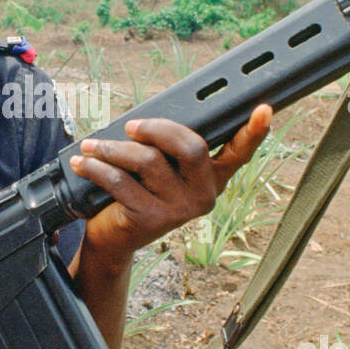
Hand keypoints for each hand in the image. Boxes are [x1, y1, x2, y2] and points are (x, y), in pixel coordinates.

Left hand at [70, 105, 273, 262]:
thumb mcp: (159, 168)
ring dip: (114, 148)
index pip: (239, 152)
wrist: (113, 239)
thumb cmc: (137, 192)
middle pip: (192, 147)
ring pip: (148, 161)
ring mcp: (178, 210)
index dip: (254, 132)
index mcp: (212, 177)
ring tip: (93, 145)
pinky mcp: (150, 219)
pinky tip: (84, 162)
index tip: (265, 109)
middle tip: (132, 126)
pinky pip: (120, 181)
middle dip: (157, 128)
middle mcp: (203, 195)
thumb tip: (149, 120)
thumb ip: (167, 146)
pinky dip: (97, 167)